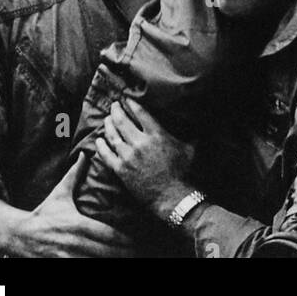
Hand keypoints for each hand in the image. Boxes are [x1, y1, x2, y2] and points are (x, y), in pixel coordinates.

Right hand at [9, 155, 134, 257]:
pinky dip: (95, 267)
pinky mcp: (59, 266)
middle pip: (108, 252)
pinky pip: (80, 271)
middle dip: (126, 253)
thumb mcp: (60, 193)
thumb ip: (75, 175)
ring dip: (113, 261)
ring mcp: (67, 259)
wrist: (17, 235)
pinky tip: (108, 265)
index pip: (110, 234)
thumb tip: (85, 154)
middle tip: (143, 251)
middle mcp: (75, 243)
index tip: (141, 240)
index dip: (127, 239)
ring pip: (96, 263)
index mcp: (78, 224)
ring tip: (131, 258)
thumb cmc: (43, 213)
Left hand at [95, 98, 196, 221]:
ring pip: (113, 136)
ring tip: (107, 119)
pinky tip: (98, 140)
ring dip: (108, 125)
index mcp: (157, 134)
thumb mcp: (190, 148)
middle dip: (117, 110)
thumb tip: (198, 122)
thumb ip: (191, 133)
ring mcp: (129, 157)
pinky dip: (101, 146)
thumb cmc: (183, 172)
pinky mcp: (121, 170)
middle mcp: (140, 142)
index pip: (140, 112)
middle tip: (114, 105)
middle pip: (123, 121)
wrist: (172, 197)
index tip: (127, 98)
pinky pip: (107, 155)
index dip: (132, 103)